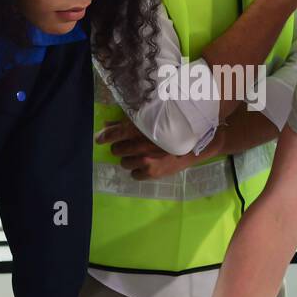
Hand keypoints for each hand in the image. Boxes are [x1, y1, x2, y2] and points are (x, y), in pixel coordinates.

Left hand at [96, 118, 218, 179]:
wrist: (196, 143)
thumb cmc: (173, 128)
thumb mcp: (151, 120)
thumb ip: (127, 122)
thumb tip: (107, 125)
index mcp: (139, 128)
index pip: (112, 134)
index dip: (103, 137)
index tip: (99, 139)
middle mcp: (140, 144)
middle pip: (117, 150)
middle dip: (121, 147)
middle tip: (128, 146)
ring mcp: (145, 160)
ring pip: (124, 163)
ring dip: (129, 159)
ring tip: (139, 155)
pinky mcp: (152, 172)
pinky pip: (134, 175)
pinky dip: (137, 170)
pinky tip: (145, 165)